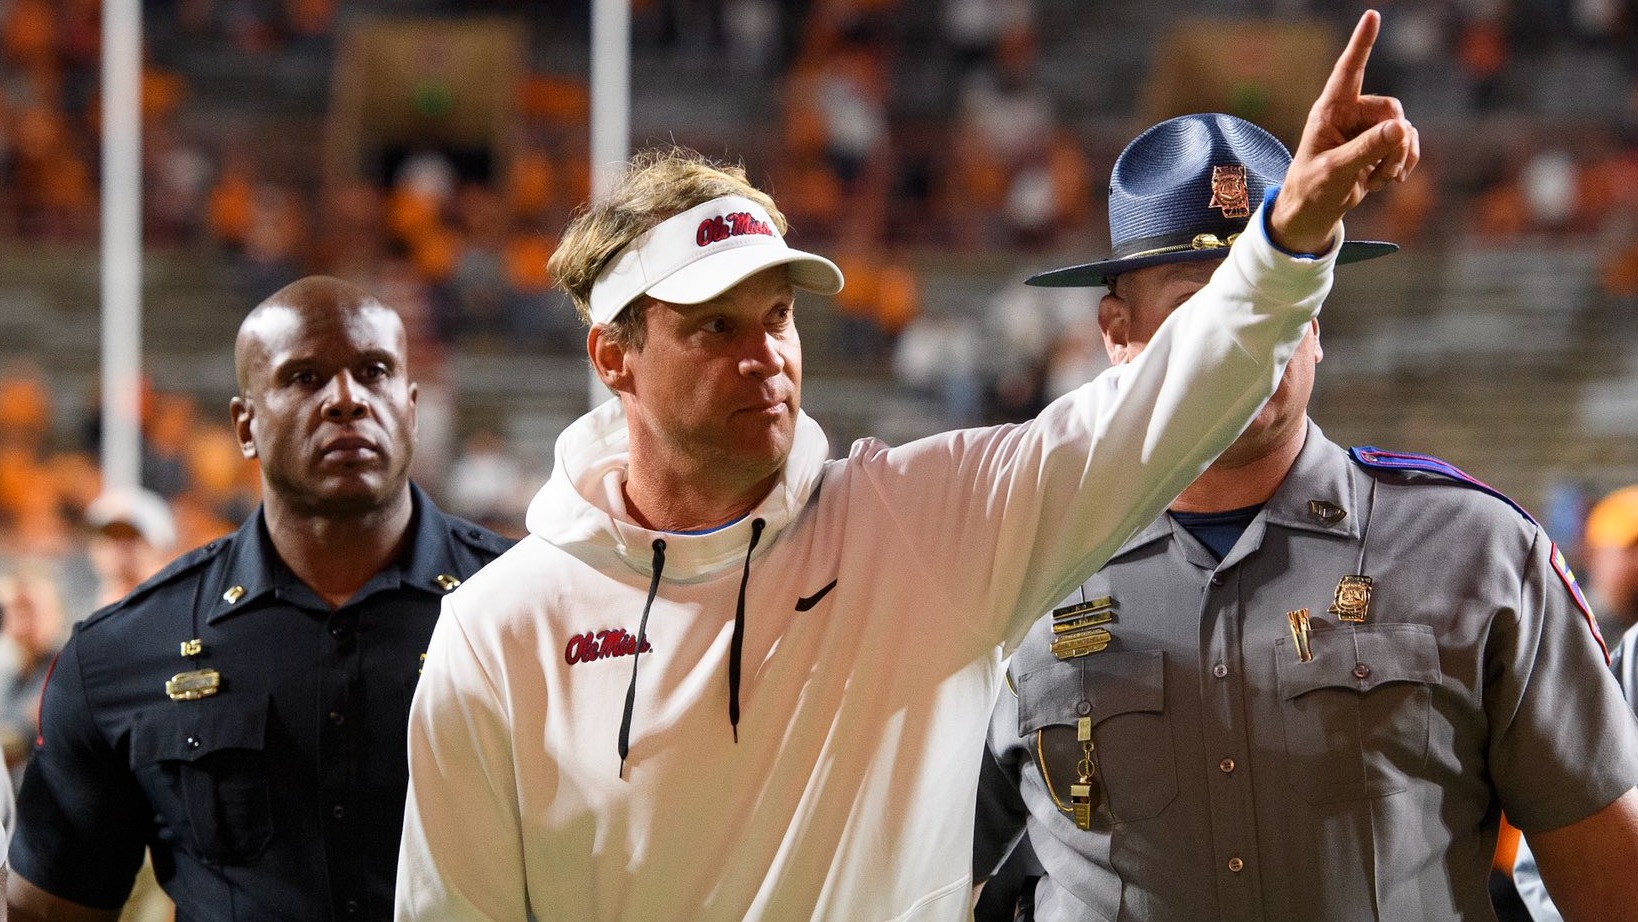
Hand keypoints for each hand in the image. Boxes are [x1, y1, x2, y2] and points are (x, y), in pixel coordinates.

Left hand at [1269, 9, 1419, 253]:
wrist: (1315, 212)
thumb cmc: (1312, 188)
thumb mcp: (1337, 170)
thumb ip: (1367, 149)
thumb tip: (1402, 127)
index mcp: (1330, 111)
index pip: (1349, 70)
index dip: (1362, 43)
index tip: (1372, 15)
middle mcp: (1350, 114)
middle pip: (1392, 110)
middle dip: (1393, 142)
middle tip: (1381, 171)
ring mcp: (1366, 129)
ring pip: (1404, 130)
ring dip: (1398, 158)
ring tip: (1377, 180)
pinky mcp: (1379, 145)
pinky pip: (1407, 144)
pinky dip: (1402, 164)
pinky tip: (1387, 181)